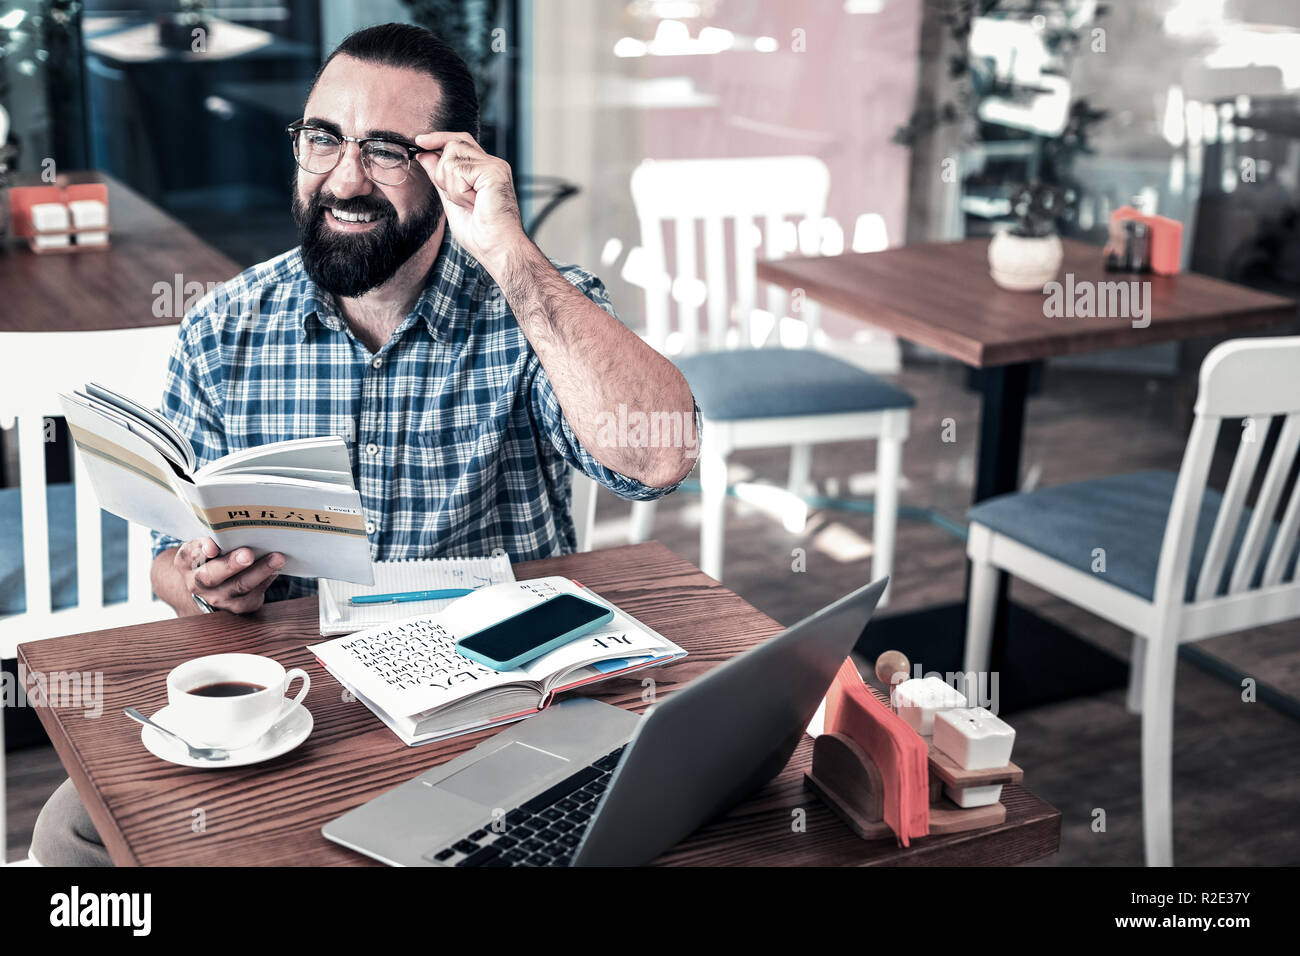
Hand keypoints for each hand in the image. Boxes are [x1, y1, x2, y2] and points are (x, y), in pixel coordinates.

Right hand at [174, 538, 283, 614]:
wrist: (209, 589)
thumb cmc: (211, 558)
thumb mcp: (204, 546)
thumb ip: (214, 537)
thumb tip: (238, 527)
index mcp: (186, 563)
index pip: (190, 555)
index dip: (200, 550)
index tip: (212, 546)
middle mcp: (197, 583)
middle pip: (212, 576)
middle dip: (231, 564)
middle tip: (247, 554)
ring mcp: (218, 598)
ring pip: (239, 587)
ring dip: (260, 571)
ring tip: (277, 558)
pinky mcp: (239, 607)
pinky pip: (254, 594)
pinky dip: (267, 579)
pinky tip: (277, 568)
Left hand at [414, 131, 526, 271]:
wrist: (498, 250)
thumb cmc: (482, 235)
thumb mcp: (451, 201)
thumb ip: (440, 177)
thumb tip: (424, 155)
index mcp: (485, 170)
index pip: (460, 141)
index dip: (439, 139)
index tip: (420, 142)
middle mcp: (492, 164)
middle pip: (454, 144)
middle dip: (443, 171)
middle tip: (456, 198)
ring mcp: (495, 166)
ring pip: (452, 158)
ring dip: (451, 186)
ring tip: (469, 203)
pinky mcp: (494, 171)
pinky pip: (459, 170)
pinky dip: (458, 191)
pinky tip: (473, 203)